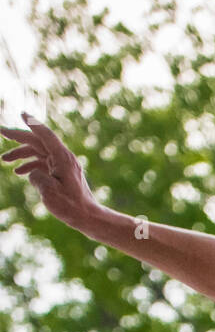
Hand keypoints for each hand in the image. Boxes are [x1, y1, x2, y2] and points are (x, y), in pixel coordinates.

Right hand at [1, 114, 97, 229]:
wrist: (88, 217)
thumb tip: (31, 173)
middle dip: (18, 137)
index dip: (32, 123)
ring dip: (21, 154)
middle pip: (37, 141)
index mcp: (62, 158)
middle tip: (1, 132)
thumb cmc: (71, 206)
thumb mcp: (49, 192)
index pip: (44, 134)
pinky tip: (19, 172)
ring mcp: (63, 165)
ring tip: (3, 159)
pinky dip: (30, 165)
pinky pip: (43, 163)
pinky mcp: (62, 173)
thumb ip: (35, 177)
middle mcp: (63, 158)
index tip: (21, 113)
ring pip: (38, 152)